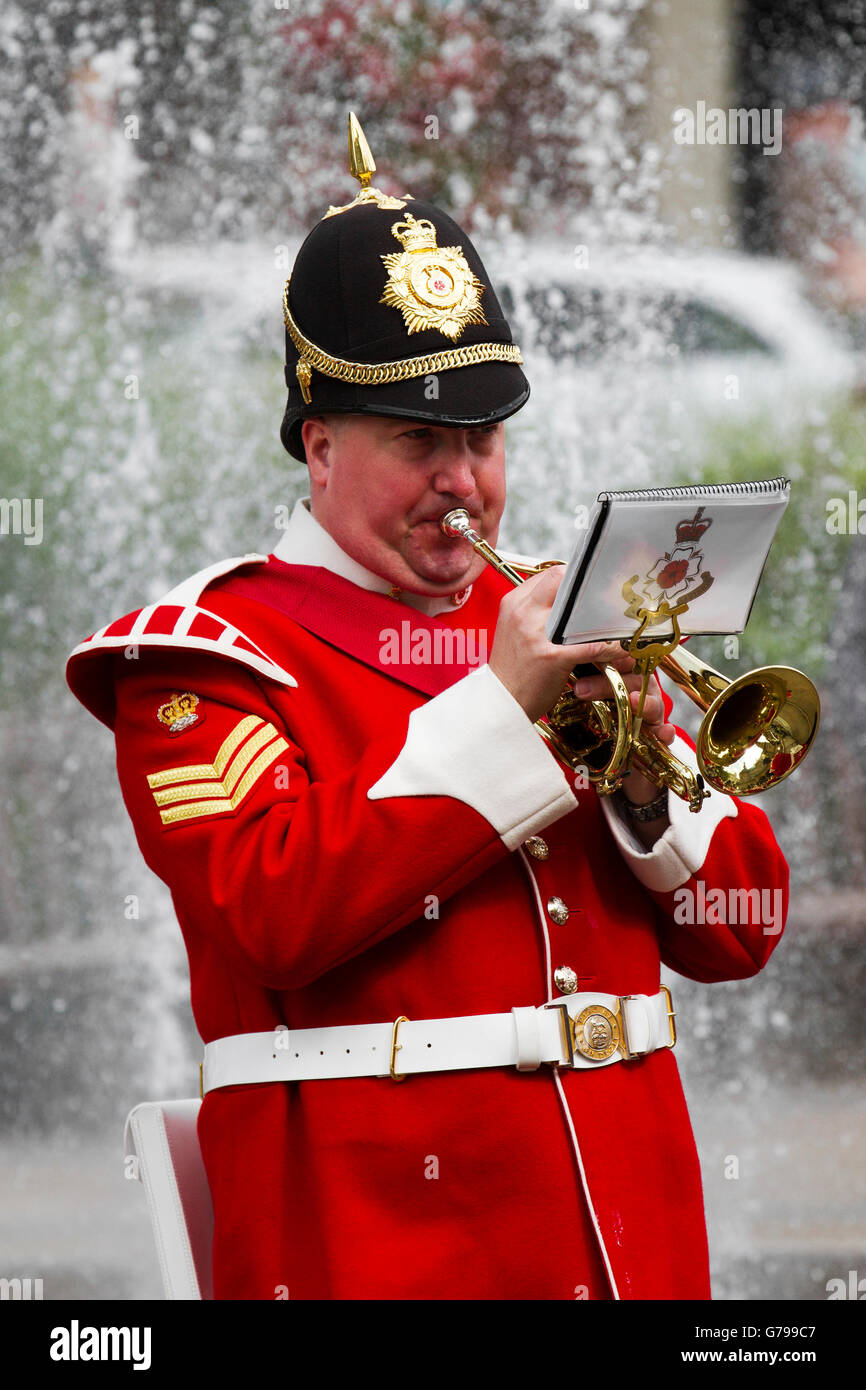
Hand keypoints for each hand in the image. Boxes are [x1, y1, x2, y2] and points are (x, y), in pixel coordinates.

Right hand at [488, 566, 674, 804]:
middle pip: (565, 581)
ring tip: (621, 626)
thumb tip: (567, 603)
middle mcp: (522, 613)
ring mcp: (536, 634)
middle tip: (608, 603)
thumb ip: (535, 614)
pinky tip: (620, 655)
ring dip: (606, 619)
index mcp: (513, 604)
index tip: (589, 593)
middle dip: (590, 590)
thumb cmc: (511, 672)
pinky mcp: (552, 657)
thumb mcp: (514, 633)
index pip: (550, 575)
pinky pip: (593, 646)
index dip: (574, 582)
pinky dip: (611, 649)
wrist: (499, 706)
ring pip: (583, 612)